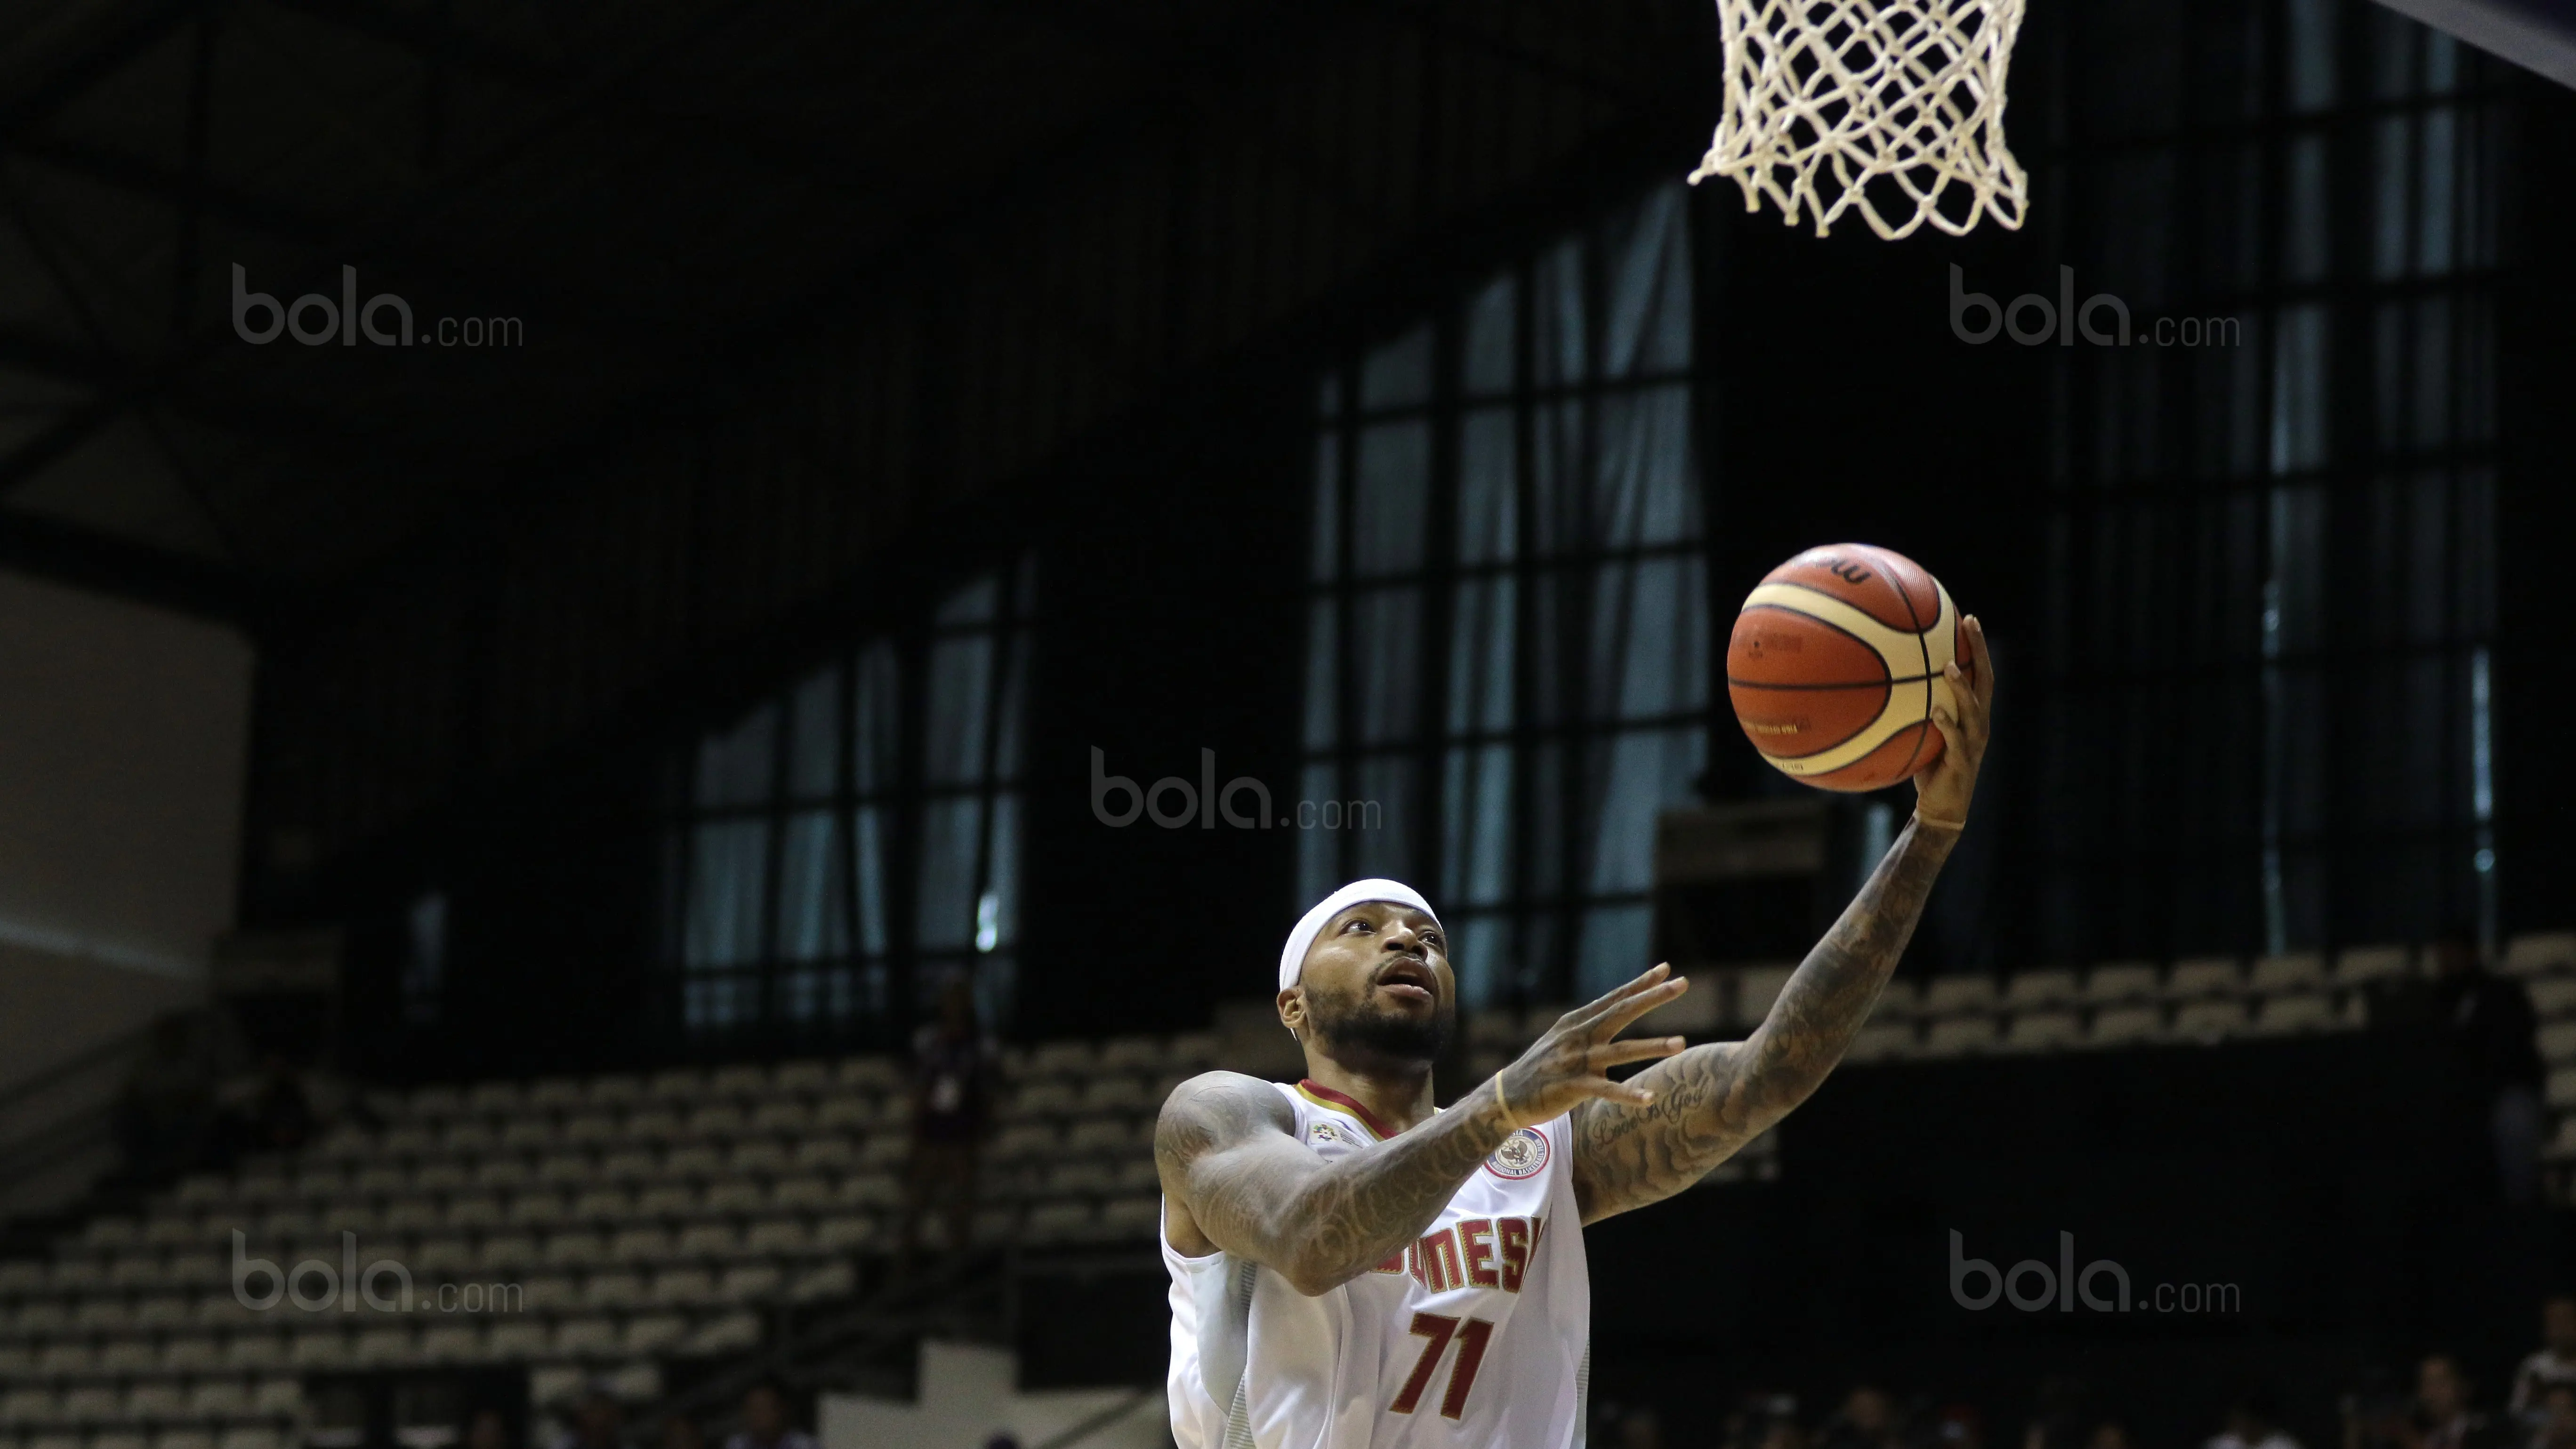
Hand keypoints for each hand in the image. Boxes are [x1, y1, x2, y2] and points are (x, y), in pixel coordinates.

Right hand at [1487, 964, 1689, 1125]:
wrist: (1507, 1096)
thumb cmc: (1542, 1068)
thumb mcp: (1563, 1040)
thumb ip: (1591, 1030)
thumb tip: (1616, 1017)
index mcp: (1576, 1022)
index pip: (1614, 998)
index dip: (1640, 984)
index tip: (1666, 969)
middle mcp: (1577, 1036)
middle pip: (1621, 1012)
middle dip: (1652, 997)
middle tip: (1682, 984)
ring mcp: (1575, 1061)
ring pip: (1621, 1051)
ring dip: (1652, 1046)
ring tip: (1681, 1043)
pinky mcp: (1571, 1087)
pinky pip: (1604, 1090)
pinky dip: (1627, 1094)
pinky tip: (1649, 1098)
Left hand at [1914, 613, 1994, 827]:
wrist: (1942, 808)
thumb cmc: (1930, 767)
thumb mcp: (1924, 733)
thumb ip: (1916, 709)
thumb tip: (1885, 682)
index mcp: (1974, 715)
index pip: (1982, 674)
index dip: (1979, 648)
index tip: (1971, 619)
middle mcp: (1980, 724)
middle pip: (1986, 682)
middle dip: (1980, 652)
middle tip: (1971, 625)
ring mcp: (1974, 743)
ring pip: (1974, 709)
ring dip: (1962, 687)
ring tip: (1950, 667)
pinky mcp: (1962, 762)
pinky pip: (1956, 740)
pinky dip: (1947, 725)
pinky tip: (1935, 711)